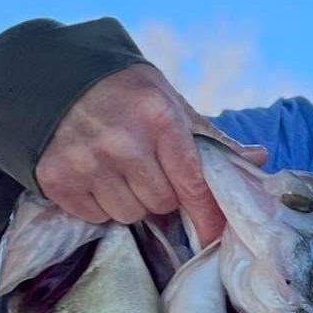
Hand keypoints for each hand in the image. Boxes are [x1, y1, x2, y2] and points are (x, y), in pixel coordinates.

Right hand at [34, 64, 268, 247]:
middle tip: (149, 172)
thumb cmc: (127, 94)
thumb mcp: (171, 104)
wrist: (56, 74)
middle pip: (161, 204)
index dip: (207, 217)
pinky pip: (94, 215)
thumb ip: (212, 139)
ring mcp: (85, 160)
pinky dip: (98, 204)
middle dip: (162, 196)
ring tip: (120, 172)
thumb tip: (258, 159)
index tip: (213, 237)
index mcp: (160, 120)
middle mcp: (122, 141)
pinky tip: (94, 175)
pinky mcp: (55, 176)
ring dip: (131, 202)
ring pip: (129, 214)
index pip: (193, 186)